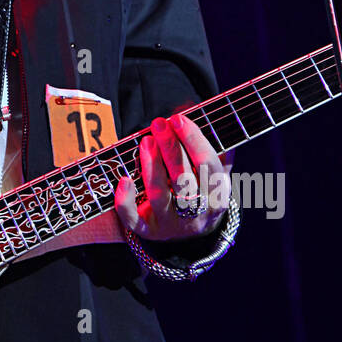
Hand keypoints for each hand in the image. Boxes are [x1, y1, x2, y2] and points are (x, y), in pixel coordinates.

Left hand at [114, 113, 232, 242]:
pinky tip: (124, 179)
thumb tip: (194, 110)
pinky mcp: (148, 232)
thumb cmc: (202, 187)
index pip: (208, 166)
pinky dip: (126, 202)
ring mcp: (171, 224)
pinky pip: (134, 221)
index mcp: (218, 194)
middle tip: (159, 123)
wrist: (193, 232)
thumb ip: (212, 144)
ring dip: (151, 166)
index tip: (179, 118)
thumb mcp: (214, 170)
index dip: (194, 141)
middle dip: (170, 149)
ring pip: (159, 196)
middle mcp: (196, 213)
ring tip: (146, 141)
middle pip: (183, 180)